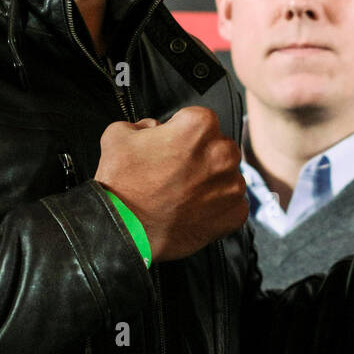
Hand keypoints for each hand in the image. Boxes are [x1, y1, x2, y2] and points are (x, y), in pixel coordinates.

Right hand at [94, 106, 247, 261]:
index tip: (171, 147)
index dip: (182, 133)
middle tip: (176, 173)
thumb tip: (156, 128)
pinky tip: (194, 211)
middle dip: (201, 156)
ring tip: (183, 195)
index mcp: (199, 126)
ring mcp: (231, 185)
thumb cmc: (121, 184)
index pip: (201, 120)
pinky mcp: (235, 213)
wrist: (124, 232)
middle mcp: (223, 152)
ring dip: (211, 182)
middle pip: (219, 147)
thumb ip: (143, 123)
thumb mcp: (118, 135)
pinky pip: (233, 203)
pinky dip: (218, 207)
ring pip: (227, 175)